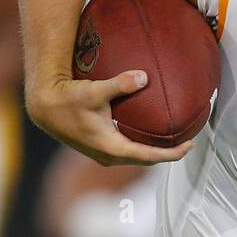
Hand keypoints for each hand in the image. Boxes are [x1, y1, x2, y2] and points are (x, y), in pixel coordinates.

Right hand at [27, 71, 193, 166]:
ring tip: (174, 140)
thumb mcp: (95, 91)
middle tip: (188, 141)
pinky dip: (143, 146)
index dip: (172, 153)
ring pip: (137, 157)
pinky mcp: (100, 148)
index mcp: (112, 148)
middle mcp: (109, 156)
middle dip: (168, 153)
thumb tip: (144, 76)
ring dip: (155, 151)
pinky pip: (129, 152)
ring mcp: (104, 154)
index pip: (149, 156)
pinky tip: (152, 135)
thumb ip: (120, 84)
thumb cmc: (68, 99)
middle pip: (146, 160)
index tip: (190, 146)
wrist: (45, 107)